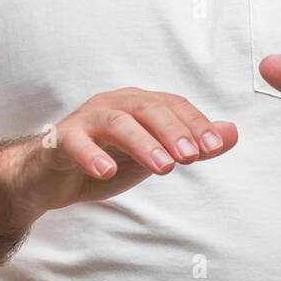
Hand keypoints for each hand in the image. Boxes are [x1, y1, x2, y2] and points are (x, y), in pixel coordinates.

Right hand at [0, 88, 238, 215]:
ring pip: (117, 122)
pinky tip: (107, 171)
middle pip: (148, 108)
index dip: (195, 124)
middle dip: (173, 131)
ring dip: (143, 143)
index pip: (173, 105)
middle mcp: (115, 103)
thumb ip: (191, 145)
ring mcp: (86, 119)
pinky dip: (92, 155)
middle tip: (192, 157)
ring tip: (163, 168)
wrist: (49, 177)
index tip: (214, 147)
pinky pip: (76, 142)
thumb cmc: (107, 159)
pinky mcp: (60, 140)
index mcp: (140, 104)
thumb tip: (231, 133)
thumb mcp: (154, 156)